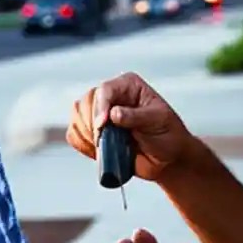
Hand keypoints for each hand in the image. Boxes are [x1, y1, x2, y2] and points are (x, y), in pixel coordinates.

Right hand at [67, 72, 193, 181]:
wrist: (167, 158)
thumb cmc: (168, 134)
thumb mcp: (158, 121)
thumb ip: (136, 117)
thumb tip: (114, 114)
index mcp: (128, 85)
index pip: (105, 89)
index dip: (100, 106)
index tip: (103, 125)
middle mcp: (111, 95)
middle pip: (86, 102)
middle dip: (93, 124)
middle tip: (106, 141)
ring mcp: (100, 113)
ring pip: (77, 117)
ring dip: (87, 134)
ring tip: (107, 146)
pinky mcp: (93, 131)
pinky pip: (74, 134)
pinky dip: (82, 144)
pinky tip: (99, 151)